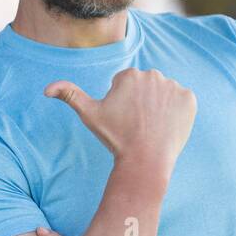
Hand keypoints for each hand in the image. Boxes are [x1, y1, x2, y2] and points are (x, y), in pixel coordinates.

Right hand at [45, 68, 196, 178]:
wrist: (145, 160)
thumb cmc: (116, 138)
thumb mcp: (89, 115)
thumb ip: (69, 95)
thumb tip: (46, 89)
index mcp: (129, 74)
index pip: (128, 85)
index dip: (124, 104)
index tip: (124, 119)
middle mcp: (153, 74)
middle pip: (147, 87)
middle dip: (142, 102)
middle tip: (137, 125)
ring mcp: (173, 86)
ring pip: (163, 94)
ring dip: (159, 107)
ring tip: (152, 126)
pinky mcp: (189, 99)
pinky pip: (181, 102)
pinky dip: (176, 112)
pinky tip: (167, 126)